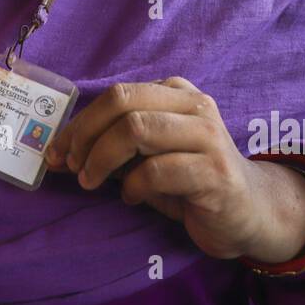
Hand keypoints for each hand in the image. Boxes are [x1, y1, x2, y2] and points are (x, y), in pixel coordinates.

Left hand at [45, 77, 304, 262]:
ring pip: (137, 130)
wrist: (247, 212)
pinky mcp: (215, 172)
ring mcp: (208, 135)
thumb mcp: (147, 157)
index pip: (116, 94)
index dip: (80, 122)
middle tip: (72, 166)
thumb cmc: (189, 181)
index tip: (57, 151)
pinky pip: (157, 171)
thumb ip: (111, 147)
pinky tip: (132, 198)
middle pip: (123, 103)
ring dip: (102, 159)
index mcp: (175, 93)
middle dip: (86, 135)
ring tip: (91, 182)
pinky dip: (133, 186)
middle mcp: (194, 105)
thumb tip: (58, 152)